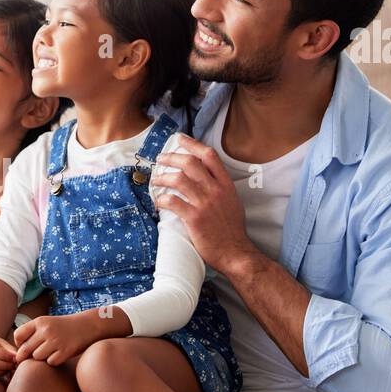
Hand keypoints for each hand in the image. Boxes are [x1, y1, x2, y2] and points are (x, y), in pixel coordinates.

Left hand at [12, 312, 104, 364]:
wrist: (88, 325)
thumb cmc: (64, 327)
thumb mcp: (47, 323)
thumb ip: (33, 333)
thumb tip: (17, 351)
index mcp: (39, 322)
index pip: (18, 335)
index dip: (19, 344)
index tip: (25, 346)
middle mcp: (46, 330)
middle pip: (25, 349)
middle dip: (26, 355)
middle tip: (34, 355)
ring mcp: (55, 341)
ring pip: (37, 357)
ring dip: (41, 358)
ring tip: (50, 352)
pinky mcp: (65, 351)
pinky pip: (51, 362)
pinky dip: (54, 361)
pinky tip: (60, 354)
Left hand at [152, 133, 256, 273]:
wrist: (235, 252)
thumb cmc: (232, 230)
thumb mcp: (232, 202)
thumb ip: (220, 188)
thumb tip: (206, 178)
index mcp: (226, 185)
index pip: (209, 156)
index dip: (193, 144)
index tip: (180, 139)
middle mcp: (215, 190)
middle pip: (190, 163)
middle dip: (172, 157)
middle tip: (161, 159)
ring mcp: (204, 203)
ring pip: (178, 179)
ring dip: (162, 177)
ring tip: (156, 179)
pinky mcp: (194, 218)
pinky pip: (172, 201)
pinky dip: (161, 199)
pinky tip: (158, 201)